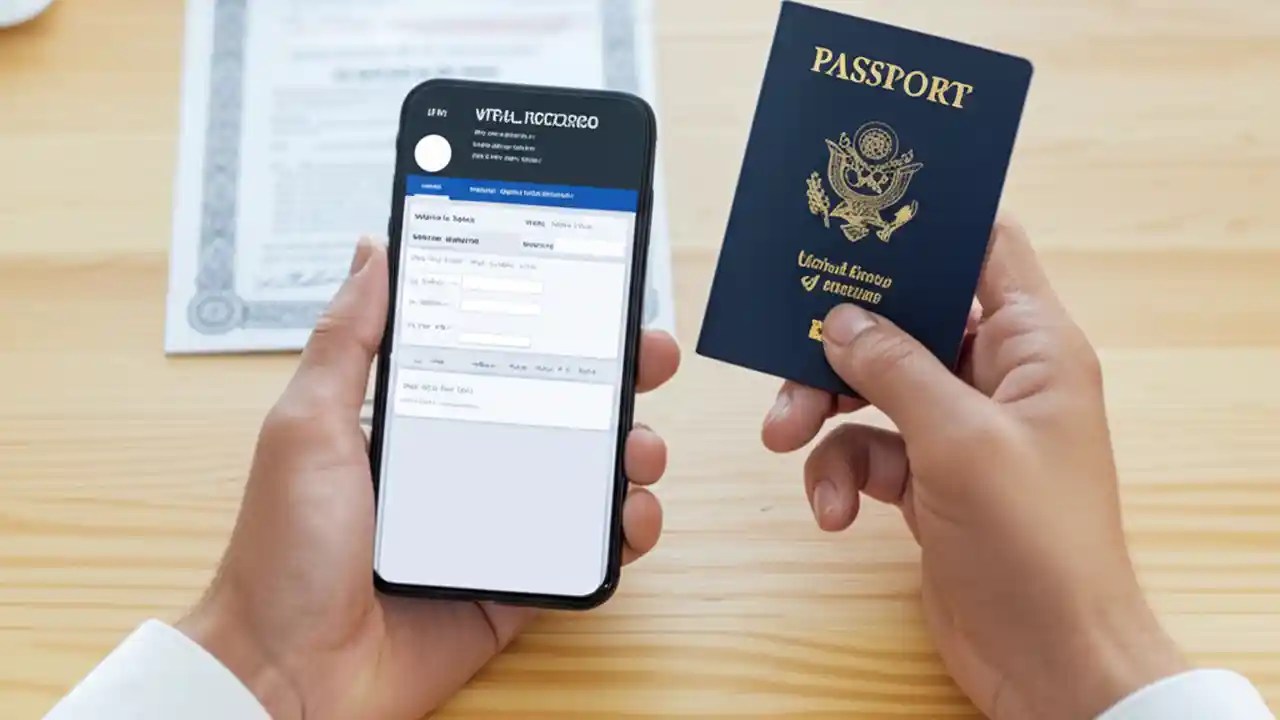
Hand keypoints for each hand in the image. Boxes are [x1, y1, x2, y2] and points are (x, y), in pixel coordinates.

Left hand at [178, 238, 680, 718]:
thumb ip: (347, 339)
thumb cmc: (282, 552)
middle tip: (649, 358)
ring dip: (631, 451)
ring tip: (640, 448)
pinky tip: (631, 515)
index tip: (595, 296)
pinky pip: (585, 548)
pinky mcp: (514, 582)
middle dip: (616, 379)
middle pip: (560, 407)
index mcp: (418, 419)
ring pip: (586, 474)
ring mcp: (494, 524)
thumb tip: (374, 250)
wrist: (289, 676)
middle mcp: (463, 463)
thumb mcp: (306, 427)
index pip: (501, 354)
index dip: (553, 324)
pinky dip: (624, 530)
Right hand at [762, 219, 1187, 719]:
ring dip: (822, 411)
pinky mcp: (929, 480)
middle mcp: (997, 377)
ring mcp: (960, 430)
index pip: (985, 248)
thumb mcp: (960, 442)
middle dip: (841, 339)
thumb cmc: (1035, 542)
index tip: (856, 220)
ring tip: (783, 438)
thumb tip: (841, 319)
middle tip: (786, 351)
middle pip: (905, 321)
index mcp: (1032, 345)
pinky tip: (831, 512)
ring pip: (873, 388)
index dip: (927, 226)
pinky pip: (867, 451)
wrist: (1050, 661)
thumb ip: (896, 370)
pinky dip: (838, 474)